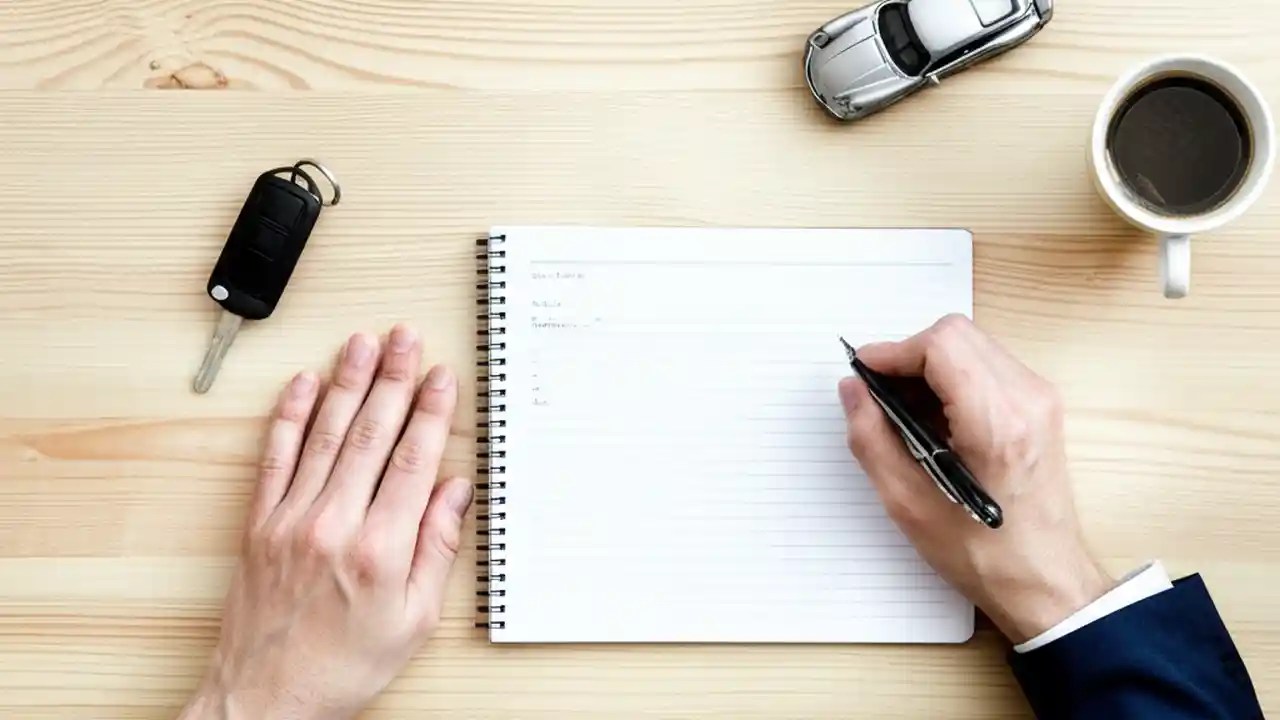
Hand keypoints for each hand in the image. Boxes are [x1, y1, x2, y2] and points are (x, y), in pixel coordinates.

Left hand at [180, 326, 471, 719]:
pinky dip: (290, 417)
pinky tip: (304, 385)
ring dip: (347, 383)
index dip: (430, 412)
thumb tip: (454, 492)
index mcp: (380, 548)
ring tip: (362, 344)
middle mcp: (333, 524)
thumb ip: (437, 548)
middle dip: (392, 380)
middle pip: (371, 435)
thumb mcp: (415, 620)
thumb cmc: (344, 667)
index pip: (413, 461)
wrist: (267, 699)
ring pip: (325, 435)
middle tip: (405, 339)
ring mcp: (291, 519)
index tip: (441, 377)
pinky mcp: (260, 524)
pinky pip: (275, 457)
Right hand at [838, 315, 1111, 643]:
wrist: (1046, 580)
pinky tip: (936, 420)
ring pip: (971, 345)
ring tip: (908, 414)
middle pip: (956, 335)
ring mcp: (1040, 399)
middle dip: (910, 357)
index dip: (894, 352)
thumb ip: (871, 438)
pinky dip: (953, 378)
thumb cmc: (984, 554)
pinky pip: (988, 365)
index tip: (865, 376)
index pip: (941, 345)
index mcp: (995, 423)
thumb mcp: (907, 503)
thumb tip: (853, 390)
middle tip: (882, 397)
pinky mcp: (1041, 406)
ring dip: (931, 367)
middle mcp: (1026, 399)